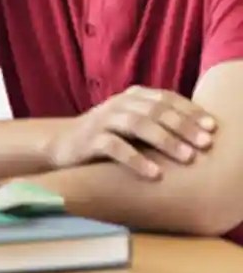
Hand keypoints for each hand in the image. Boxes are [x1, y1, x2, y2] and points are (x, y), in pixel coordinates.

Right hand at [47, 85, 216, 179]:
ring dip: (165, 140)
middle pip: (155, 110)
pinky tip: (154, 174)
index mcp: (130, 97)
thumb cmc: (105, 136)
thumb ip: (156, 120)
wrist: (60, 144)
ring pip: (137, 124)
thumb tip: (200, 132)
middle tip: (205, 144)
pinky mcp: (89, 141)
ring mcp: (101, 121)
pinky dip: (136, 160)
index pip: (164, 97)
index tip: (212, 127)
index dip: (189, 110)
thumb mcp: (130, 122)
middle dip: (183, 127)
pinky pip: (115, 147)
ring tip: (187, 158)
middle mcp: (117, 105)